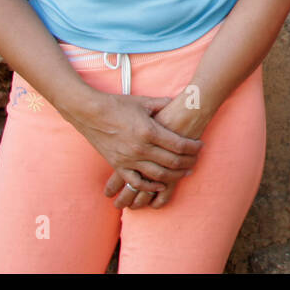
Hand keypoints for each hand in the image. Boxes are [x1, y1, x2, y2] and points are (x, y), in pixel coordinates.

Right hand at [104, 89, 210, 209]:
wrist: (90, 113)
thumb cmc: (118, 105)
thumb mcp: (144, 102)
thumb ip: (163, 104)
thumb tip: (177, 102)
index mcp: (150, 131)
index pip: (179, 145)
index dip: (193, 147)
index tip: (200, 146)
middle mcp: (141, 148)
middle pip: (172, 162)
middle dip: (188, 162)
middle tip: (196, 160)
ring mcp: (129, 159)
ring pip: (158, 175)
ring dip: (175, 176)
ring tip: (185, 173)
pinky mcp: (118, 166)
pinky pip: (137, 182)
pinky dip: (151, 187)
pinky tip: (161, 185)